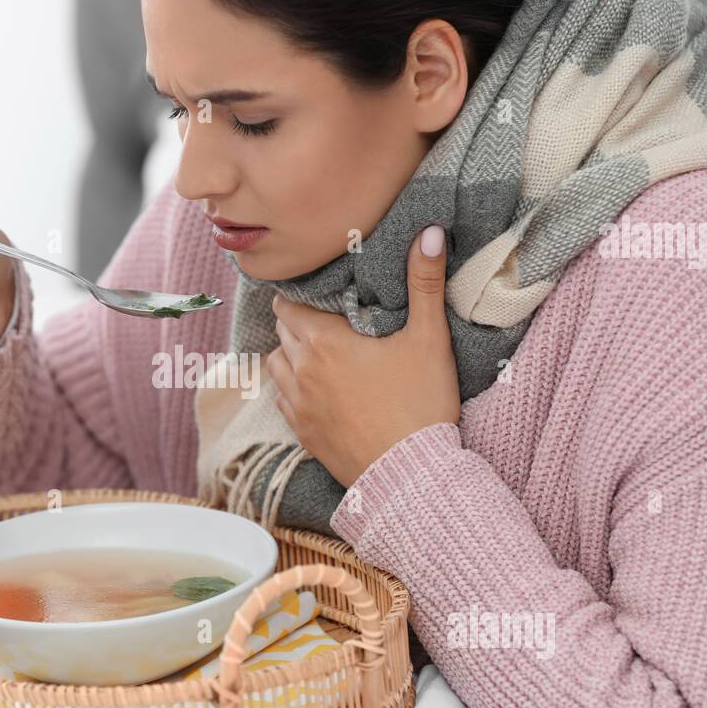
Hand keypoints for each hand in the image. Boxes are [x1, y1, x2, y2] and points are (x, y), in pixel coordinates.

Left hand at [267, 224, 459, 487]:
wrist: (412, 476)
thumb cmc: (422, 404)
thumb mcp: (429, 338)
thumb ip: (424, 282)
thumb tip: (429, 231)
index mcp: (324, 341)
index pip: (289, 304)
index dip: (303, 295)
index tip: (321, 294)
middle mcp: (301, 370)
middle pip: (282, 331)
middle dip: (298, 320)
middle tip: (326, 318)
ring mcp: (298, 405)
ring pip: (277, 365)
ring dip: (292, 354)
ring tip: (320, 352)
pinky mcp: (303, 434)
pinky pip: (284, 400)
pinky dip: (294, 389)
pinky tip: (319, 389)